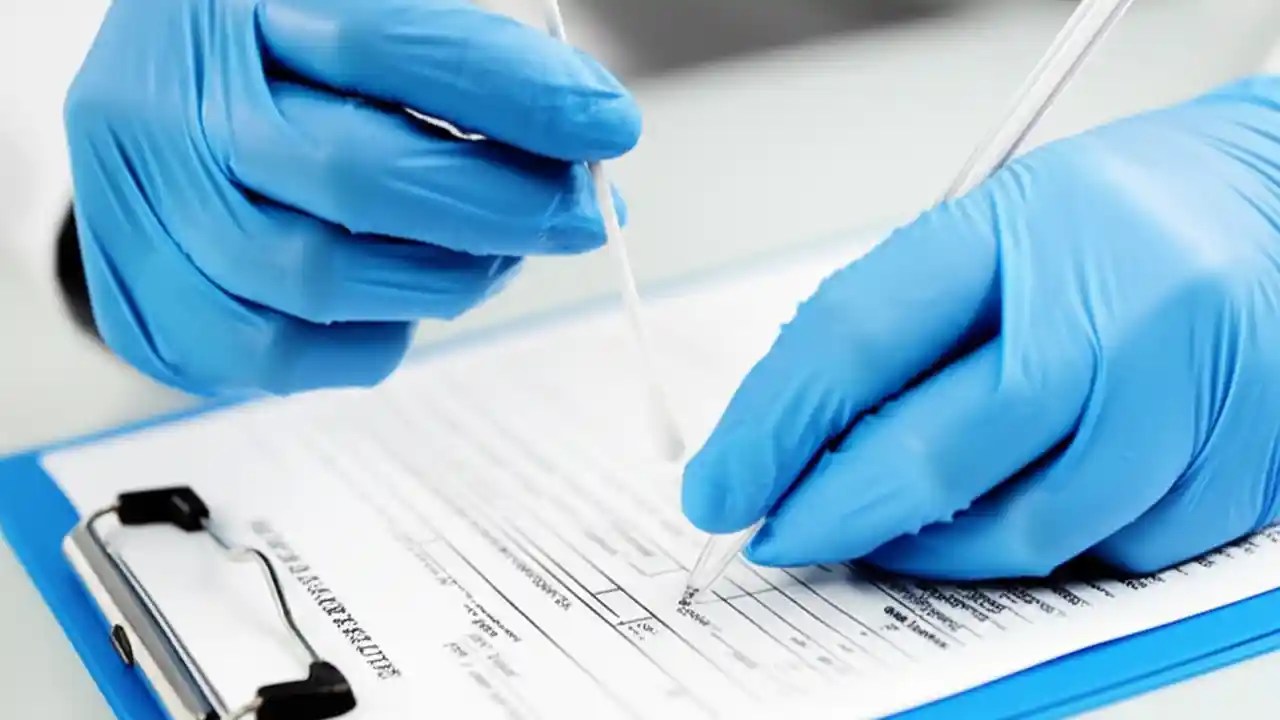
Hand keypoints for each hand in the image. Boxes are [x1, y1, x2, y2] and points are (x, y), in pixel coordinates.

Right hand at [64, 0, 638, 395]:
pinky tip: (406, 300)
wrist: (147, 128)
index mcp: (229, 8)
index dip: (515, 91)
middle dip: (502, 207)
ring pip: (327, 279)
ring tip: (499, 254)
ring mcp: (150, 219)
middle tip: (584, 214)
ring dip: (449, 277)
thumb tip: (587, 137)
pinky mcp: (154, 310)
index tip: (605, 125)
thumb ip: (455, 65)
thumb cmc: (269, 70)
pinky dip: (376, 337)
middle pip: (360, 175)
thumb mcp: (346, 21)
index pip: (391, 45)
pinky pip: (285, 357)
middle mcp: (170, 111)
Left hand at [683, 77, 1279, 578]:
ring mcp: (1190, 391)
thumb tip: (794, 444)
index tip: (721, 485)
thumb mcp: (998, 232)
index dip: (774, 426)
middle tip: (785, 534)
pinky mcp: (1241, 465)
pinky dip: (1041, 548)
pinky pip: (1110, 550)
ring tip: (889, 534)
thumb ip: (902, 332)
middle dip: (836, 513)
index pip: (861, 335)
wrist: (1278, 200)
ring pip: (1026, 527)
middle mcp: (1119, 304)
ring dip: (932, 551)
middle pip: (939, 450)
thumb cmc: (1122, 218)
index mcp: (1025, 223)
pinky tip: (1013, 512)